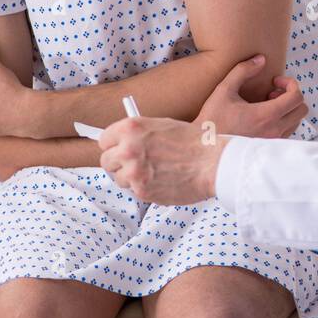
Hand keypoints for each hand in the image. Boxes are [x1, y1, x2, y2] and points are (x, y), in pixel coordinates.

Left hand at [98, 115, 225, 204]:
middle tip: (134, 164)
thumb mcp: (162, 126)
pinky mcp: (142, 191)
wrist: (213, 163)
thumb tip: (122, 143)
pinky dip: (145, 189)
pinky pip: (135, 191)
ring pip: (119, 179)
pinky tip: (162, 181)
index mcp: (131, 128)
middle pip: (106, 161)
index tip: (118, 149)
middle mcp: (128, 149)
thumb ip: (139, 134)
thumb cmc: (194, 143)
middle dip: (118, 163)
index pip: (104, 140)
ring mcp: (133, 172)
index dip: (113, 145)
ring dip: (132, 178)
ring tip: (154, 172)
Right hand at [196, 54, 308, 139]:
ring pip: (296, 121)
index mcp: (266, 115)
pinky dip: (282, 120)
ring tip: (267, 103)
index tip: (275, 81)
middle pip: (301, 109)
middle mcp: (274, 131)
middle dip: (291, 95)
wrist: (205, 146)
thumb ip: (243, 70)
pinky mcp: (268, 148)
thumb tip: (260, 59)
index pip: (296, 97)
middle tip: (273, 91)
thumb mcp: (224, 89)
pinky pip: (287, 132)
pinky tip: (264, 116)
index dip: (290, 83)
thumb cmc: (213, 119)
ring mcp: (272, 141)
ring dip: (287, 109)